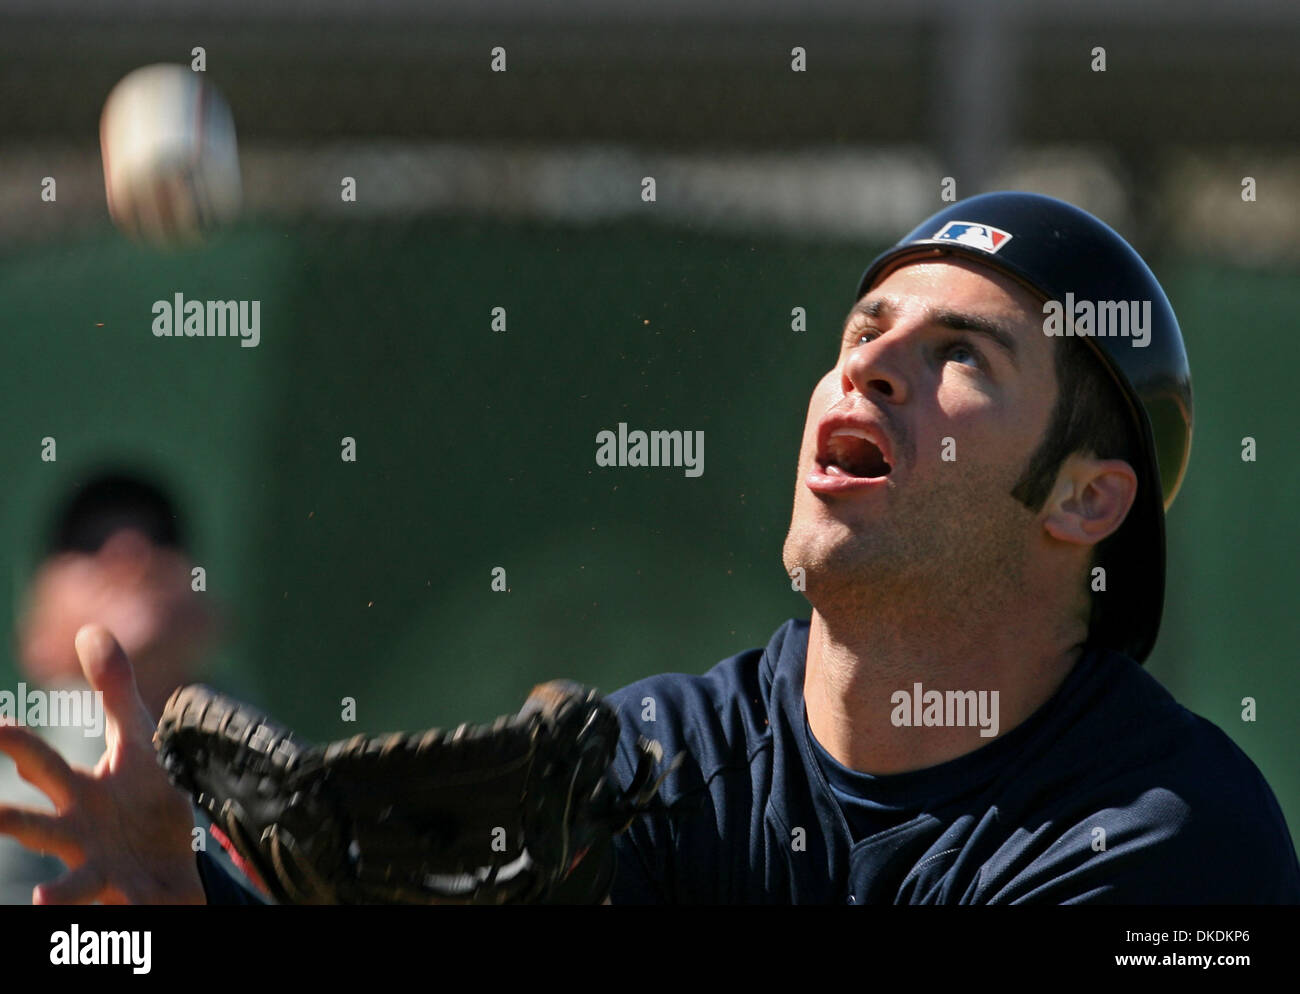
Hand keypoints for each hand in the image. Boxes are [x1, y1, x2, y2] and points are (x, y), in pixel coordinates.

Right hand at [0, 624, 204, 903]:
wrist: (175, 857)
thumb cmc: (142, 797)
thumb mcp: (136, 738)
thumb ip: (115, 689)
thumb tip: (91, 629)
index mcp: (76, 791)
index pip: (33, 760)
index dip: (8, 740)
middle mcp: (78, 832)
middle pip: (32, 825)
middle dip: (2, 820)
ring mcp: (103, 867)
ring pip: (73, 883)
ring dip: (59, 894)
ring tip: (43, 902)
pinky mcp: (135, 896)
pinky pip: (127, 912)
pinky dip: (127, 918)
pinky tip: (121, 923)